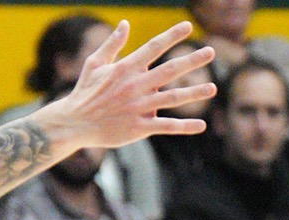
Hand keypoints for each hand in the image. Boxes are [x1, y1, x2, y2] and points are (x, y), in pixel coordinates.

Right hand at [41, 21, 215, 151]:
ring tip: (213, 88)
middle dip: (192, 60)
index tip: (188, 26)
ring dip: (194, 93)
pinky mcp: (139, 127)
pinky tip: (201, 125)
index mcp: (126, 68)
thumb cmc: (85, 91)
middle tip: (211, 52)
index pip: (153, 47)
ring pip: (172, 98)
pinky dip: (184, 126)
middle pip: (169, 70)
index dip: (171, 36)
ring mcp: (138, 107)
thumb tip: (125, 24)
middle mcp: (135, 85)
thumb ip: (113, 44)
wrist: (74, 123)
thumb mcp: (95, 63)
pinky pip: (166, 126)